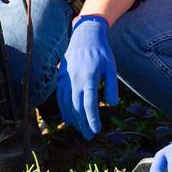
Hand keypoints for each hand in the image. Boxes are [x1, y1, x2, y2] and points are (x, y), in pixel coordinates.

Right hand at [55, 15, 118, 139]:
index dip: (92, 119)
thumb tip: (112, 104)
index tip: (96, 130)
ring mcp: (65, 79)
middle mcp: (74, 79)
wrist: (84, 36)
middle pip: (77, 107)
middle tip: (90, 136)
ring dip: (73, 119)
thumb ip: (111, 86)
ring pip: (66, 104)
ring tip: (81, 130)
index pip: (89, 104)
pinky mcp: (60, 78)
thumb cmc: (101, 52)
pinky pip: (60, 98)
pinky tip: (70, 118)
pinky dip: (64, 110)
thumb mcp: (111, 67)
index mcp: (89, 77)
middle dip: (83, 124)